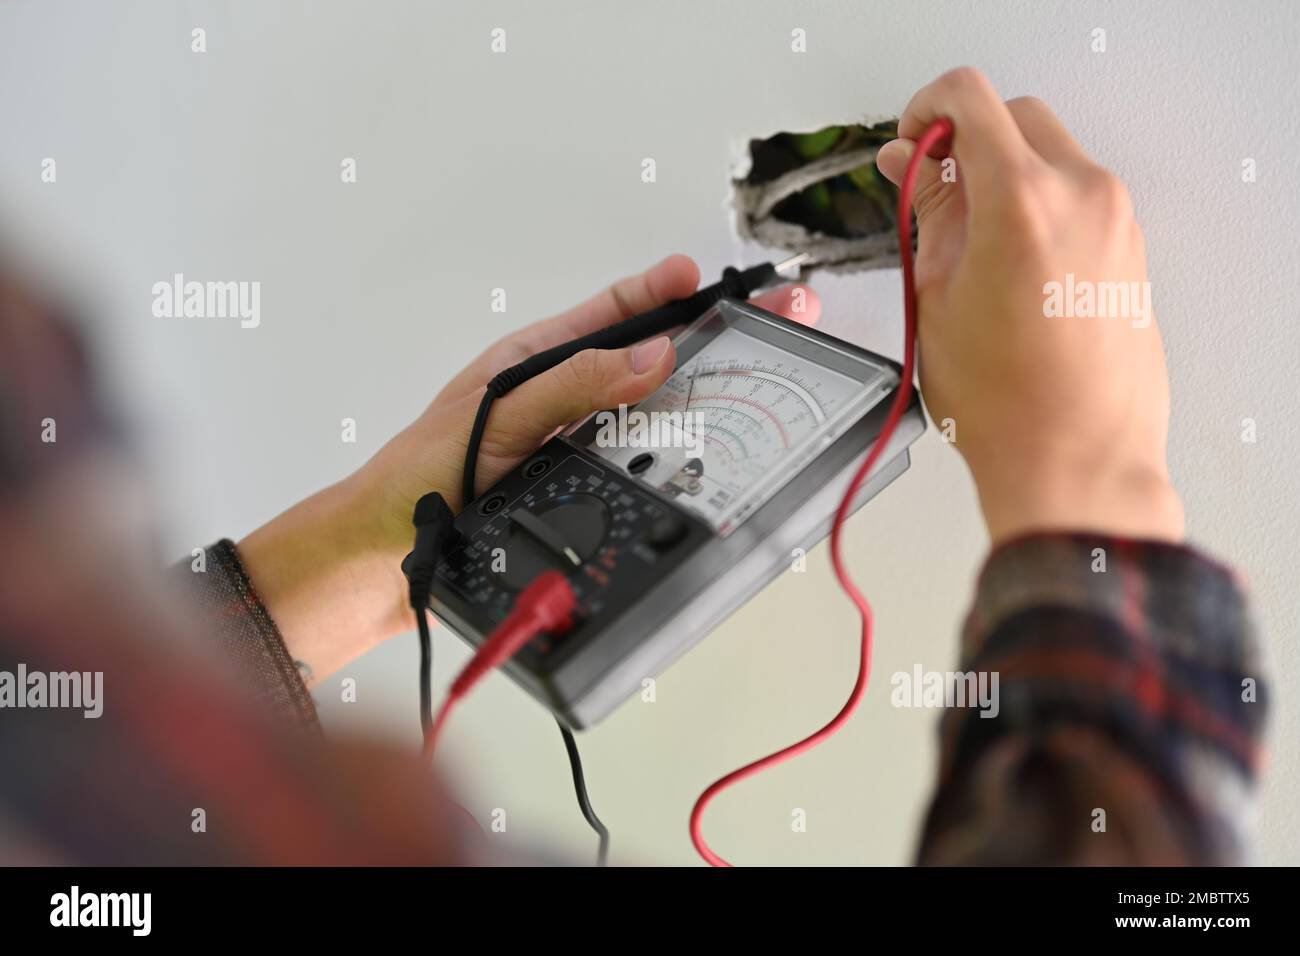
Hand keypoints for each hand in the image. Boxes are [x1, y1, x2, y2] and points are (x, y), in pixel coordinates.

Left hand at [238, 255, 820, 681]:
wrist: (385, 562)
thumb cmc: (417, 480)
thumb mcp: (497, 416)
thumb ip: (572, 385)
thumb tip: (649, 356)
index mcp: (534, 363)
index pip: (612, 314)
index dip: (663, 291)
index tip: (706, 277)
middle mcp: (559, 402)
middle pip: (644, 362)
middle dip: (704, 342)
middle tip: (762, 326)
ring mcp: (569, 449)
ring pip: (648, 417)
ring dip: (694, 402)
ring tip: (746, 388)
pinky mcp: (576, 495)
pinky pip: (636, 470)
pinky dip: (671, 463)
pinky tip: (698, 463)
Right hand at [875, 67, 1183, 545]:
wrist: (1075, 462)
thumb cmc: (1007, 404)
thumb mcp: (936, 296)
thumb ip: (926, 213)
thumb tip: (913, 166)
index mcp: (1022, 200)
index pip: (970, 98)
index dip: (926, 109)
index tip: (910, 138)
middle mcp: (1080, 196)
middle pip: (1016, 117)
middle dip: (967, 139)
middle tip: (929, 189)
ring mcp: (1115, 220)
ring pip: (1050, 155)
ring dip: (1004, 175)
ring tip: (967, 244)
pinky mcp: (1130, 248)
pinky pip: (1077, 196)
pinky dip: (1038, 204)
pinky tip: (1007, 263)